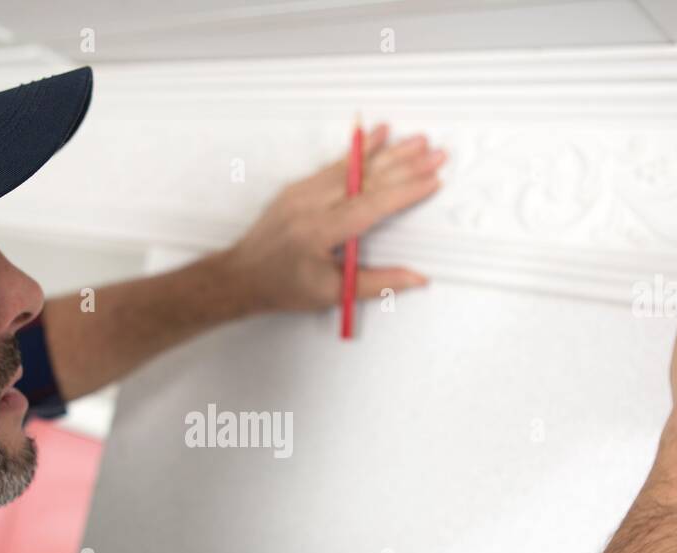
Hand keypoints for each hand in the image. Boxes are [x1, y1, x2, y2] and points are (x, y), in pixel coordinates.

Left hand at [223, 123, 446, 314]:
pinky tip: (377, 134)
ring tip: (417, 139)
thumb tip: (416, 278)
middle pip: (366, 178)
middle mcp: (309, 205)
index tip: (431, 181)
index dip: (404, 192)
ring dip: (388, 151)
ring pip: (352, 165)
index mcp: (318, 232)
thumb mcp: (332, 293)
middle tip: (435, 154)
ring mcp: (302, 191)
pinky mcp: (299, 186)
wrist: (241, 276)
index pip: (371, 206)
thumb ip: (377, 282)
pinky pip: (334, 164)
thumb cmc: (281, 287)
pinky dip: (359, 150)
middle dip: (406, 164)